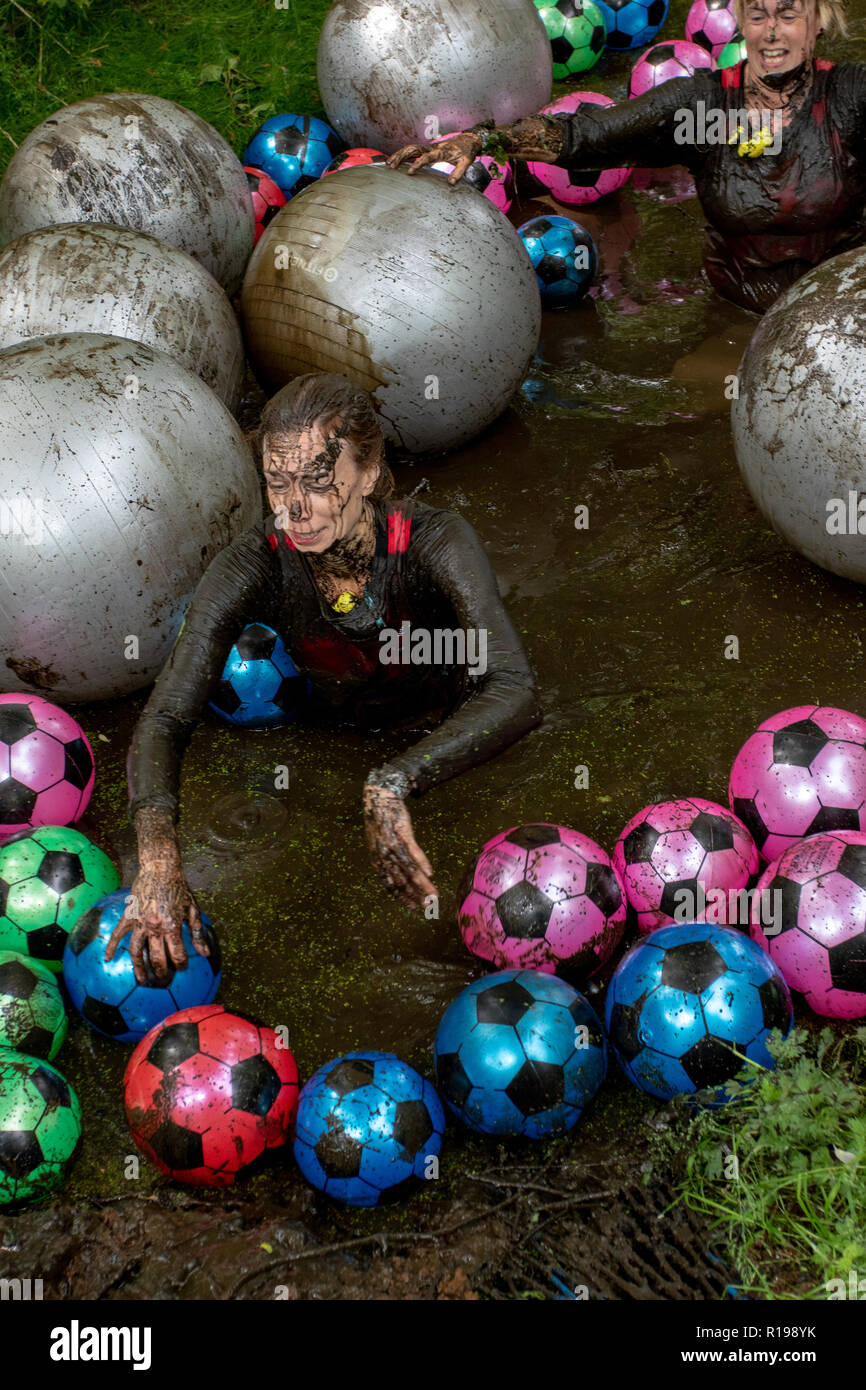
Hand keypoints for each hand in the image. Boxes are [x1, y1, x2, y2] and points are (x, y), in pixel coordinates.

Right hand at [105, 865, 208, 985]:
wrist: (160, 868)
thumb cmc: (179, 887)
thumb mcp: (192, 909)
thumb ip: (197, 932)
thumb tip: (205, 953)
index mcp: (172, 926)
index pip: (177, 954)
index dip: (182, 964)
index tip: (183, 967)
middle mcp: (154, 928)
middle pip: (156, 958)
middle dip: (161, 972)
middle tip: (162, 979)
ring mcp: (139, 923)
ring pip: (136, 952)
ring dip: (138, 968)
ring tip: (141, 980)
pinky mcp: (129, 916)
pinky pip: (118, 935)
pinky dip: (112, 947)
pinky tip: (108, 959)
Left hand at [363, 783, 436, 907]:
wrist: (377, 800)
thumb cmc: (379, 824)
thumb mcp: (378, 845)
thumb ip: (387, 861)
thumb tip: (398, 875)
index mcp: (377, 861)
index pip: (390, 884)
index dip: (402, 897)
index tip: (413, 908)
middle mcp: (384, 856)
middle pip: (401, 881)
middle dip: (415, 896)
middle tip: (427, 907)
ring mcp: (393, 846)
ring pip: (409, 869)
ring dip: (423, 884)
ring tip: (434, 894)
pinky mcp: (402, 834)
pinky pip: (413, 852)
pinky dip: (422, 863)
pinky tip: (430, 873)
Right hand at [387, 132, 482, 182]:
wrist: (468, 140)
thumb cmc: (467, 152)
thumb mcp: (466, 162)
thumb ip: (458, 173)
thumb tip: (450, 183)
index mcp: (441, 151)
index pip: (426, 157)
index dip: (418, 164)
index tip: (409, 172)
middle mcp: (432, 148)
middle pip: (413, 149)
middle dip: (401, 156)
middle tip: (391, 166)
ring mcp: (429, 148)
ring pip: (411, 148)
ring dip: (399, 155)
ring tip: (388, 164)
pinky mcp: (428, 149)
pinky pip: (413, 151)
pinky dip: (404, 155)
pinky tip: (396, 162)